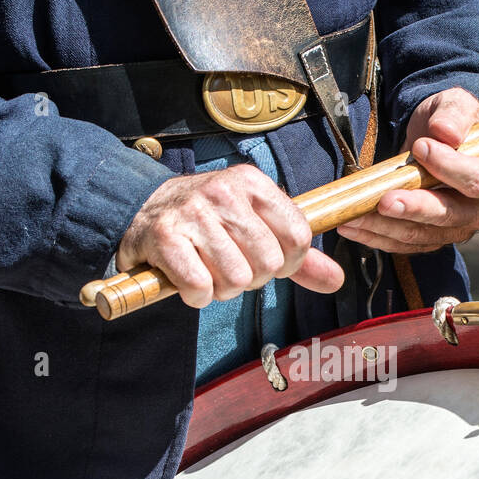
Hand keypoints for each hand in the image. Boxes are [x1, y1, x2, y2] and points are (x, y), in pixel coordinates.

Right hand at [117, 164, 343, 307]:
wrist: (143, 211)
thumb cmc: (208, 224)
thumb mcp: (255, 226)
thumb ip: (297, 257)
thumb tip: (336, 280)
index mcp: (252, 183)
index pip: (299, 237)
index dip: (286, 263)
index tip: (265, 261)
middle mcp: (224, 192)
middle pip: (267, 264)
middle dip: (250, 278)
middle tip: (228, 265)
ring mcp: (192, 212)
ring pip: (235, 280)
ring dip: (221, 289)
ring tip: (207, 269)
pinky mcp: (164, 237)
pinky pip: (200, 288)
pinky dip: (196, 296)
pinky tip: (187, 279)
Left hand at [335, 87, 478, 253]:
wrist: (439, 142)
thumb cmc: (452, 123)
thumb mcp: (456, 106)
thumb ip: (454, 115)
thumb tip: (446, 132)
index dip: (451, 168)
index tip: (422, 148)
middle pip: (448, 216)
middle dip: (414, 208)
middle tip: (385, 200)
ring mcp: (453, 230)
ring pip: (419, 234)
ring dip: (384, 227)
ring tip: (353, 215)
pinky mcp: (428, 240)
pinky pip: (401, 244)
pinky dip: (374, 236)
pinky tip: (351, 226)